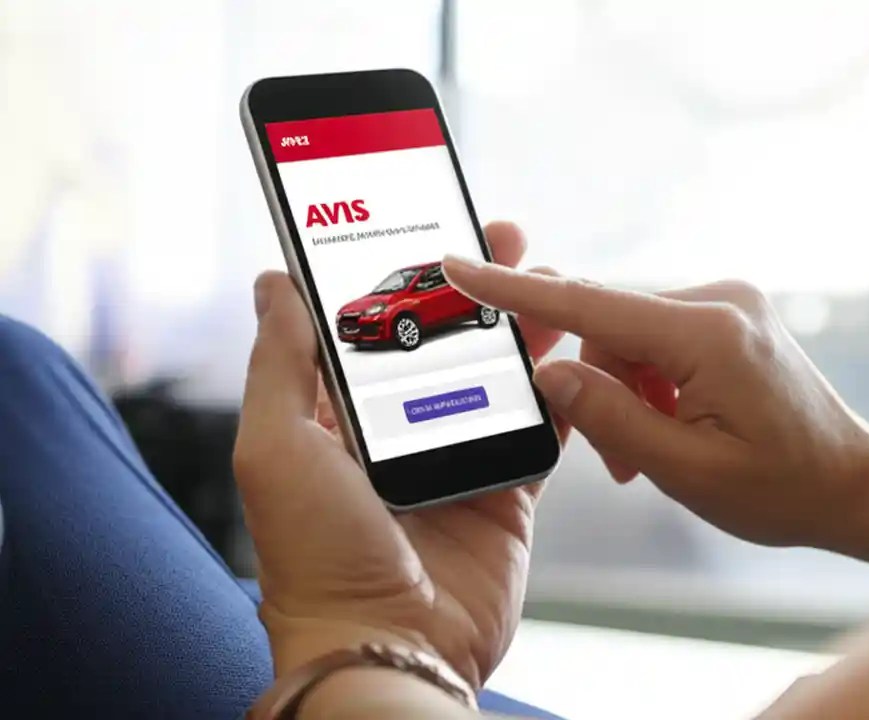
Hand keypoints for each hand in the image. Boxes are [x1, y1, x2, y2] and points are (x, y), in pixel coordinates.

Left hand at [233, 222, 566, 689]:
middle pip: (447, 342)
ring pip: (500, 375)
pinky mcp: (507, 492)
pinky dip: (562, 391)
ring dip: (526, 326)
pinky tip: (577, 348)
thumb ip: (283, 361)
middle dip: (479, 287)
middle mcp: (400, 435)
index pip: (374, 328)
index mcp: (338, 420)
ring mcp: (458, 461)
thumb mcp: (277, 446)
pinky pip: (542, 429)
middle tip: (508, 236)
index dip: (403, 274)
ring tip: (550, 278)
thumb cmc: (316, 555)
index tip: (431, 222)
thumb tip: (276, 282)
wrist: (390, 645)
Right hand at [441, 259, 868, 574]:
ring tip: (650, 454)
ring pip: (629, 335)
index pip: (591, 304)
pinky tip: (668, 425)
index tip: (461, 266)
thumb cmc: (783, 487)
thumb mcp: (688, 471)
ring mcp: (727, 302)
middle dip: (595, 386)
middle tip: (617, 459)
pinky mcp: (728, 315)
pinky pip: (658, 337)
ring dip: (624, 392)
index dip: (518, 292)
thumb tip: (550, 375)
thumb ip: (612, 418)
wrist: (854, 481)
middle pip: (608, 326)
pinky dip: (647, 382)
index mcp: (709, 335)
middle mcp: (719, 300)